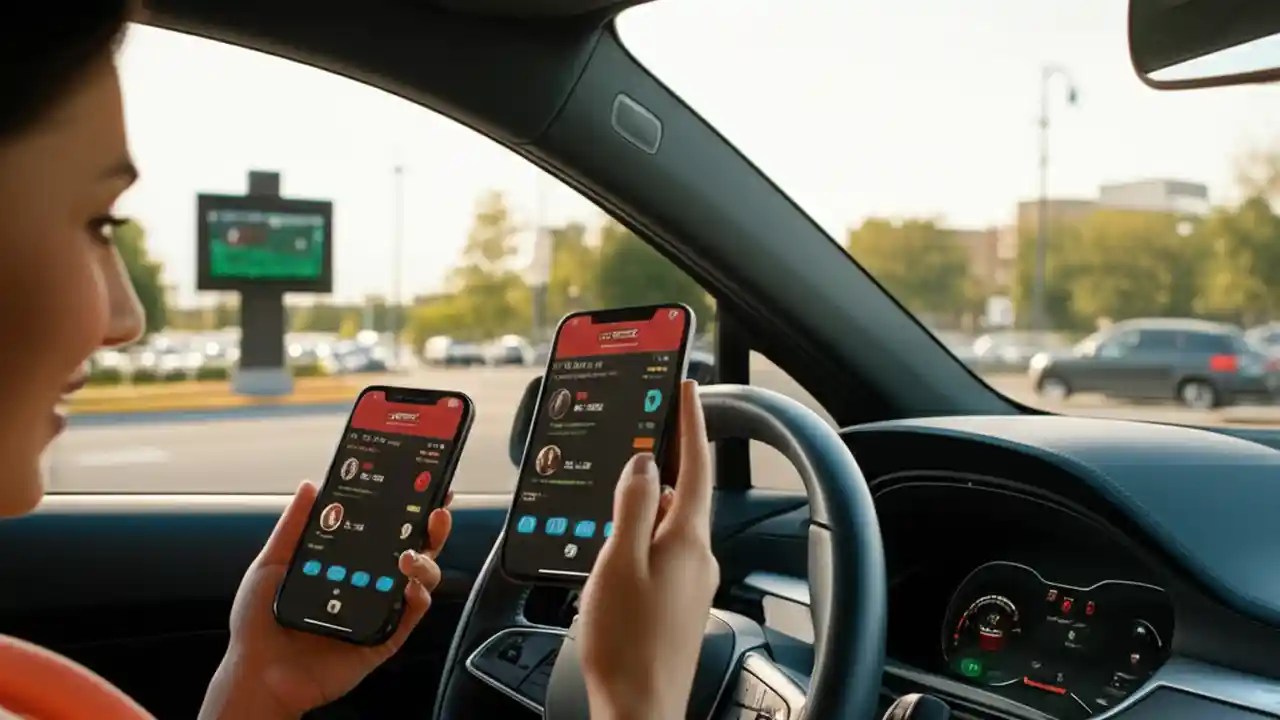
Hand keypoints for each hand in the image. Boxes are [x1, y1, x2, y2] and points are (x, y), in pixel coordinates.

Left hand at [198, 483, 453, 719]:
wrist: (257, 672)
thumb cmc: (259, 623)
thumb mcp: (272, 564)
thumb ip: (293, 526)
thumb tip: (311, 486)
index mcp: (349, 563)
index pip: (387, 530)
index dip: (408, 508)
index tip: (423, 485)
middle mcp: (370, 583)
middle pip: (415, 550)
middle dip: (433, 528)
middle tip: (435, 512)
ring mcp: (380, 610)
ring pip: (422, 580)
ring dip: (426, 563)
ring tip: (410, 557)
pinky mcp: (384, 638)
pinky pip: (411, 616)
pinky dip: (418, 599)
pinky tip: (410, 588)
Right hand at [580, 380, 718, 719]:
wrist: (639, 711)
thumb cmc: (625, 644)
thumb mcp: (618, 561)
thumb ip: (633, 507)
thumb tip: (645, 464)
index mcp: (688, 539)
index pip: (698, 464)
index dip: (691, 421)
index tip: (687, 388)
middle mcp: (699, 558)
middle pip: (683, 493)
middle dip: (659, 466)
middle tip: (635, 439)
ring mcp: (692, 583)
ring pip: (670, 527)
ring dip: (645, 509)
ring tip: (609, 507)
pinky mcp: (680, 606)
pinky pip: (663, 555)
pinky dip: (642, 541)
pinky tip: (614, 556)